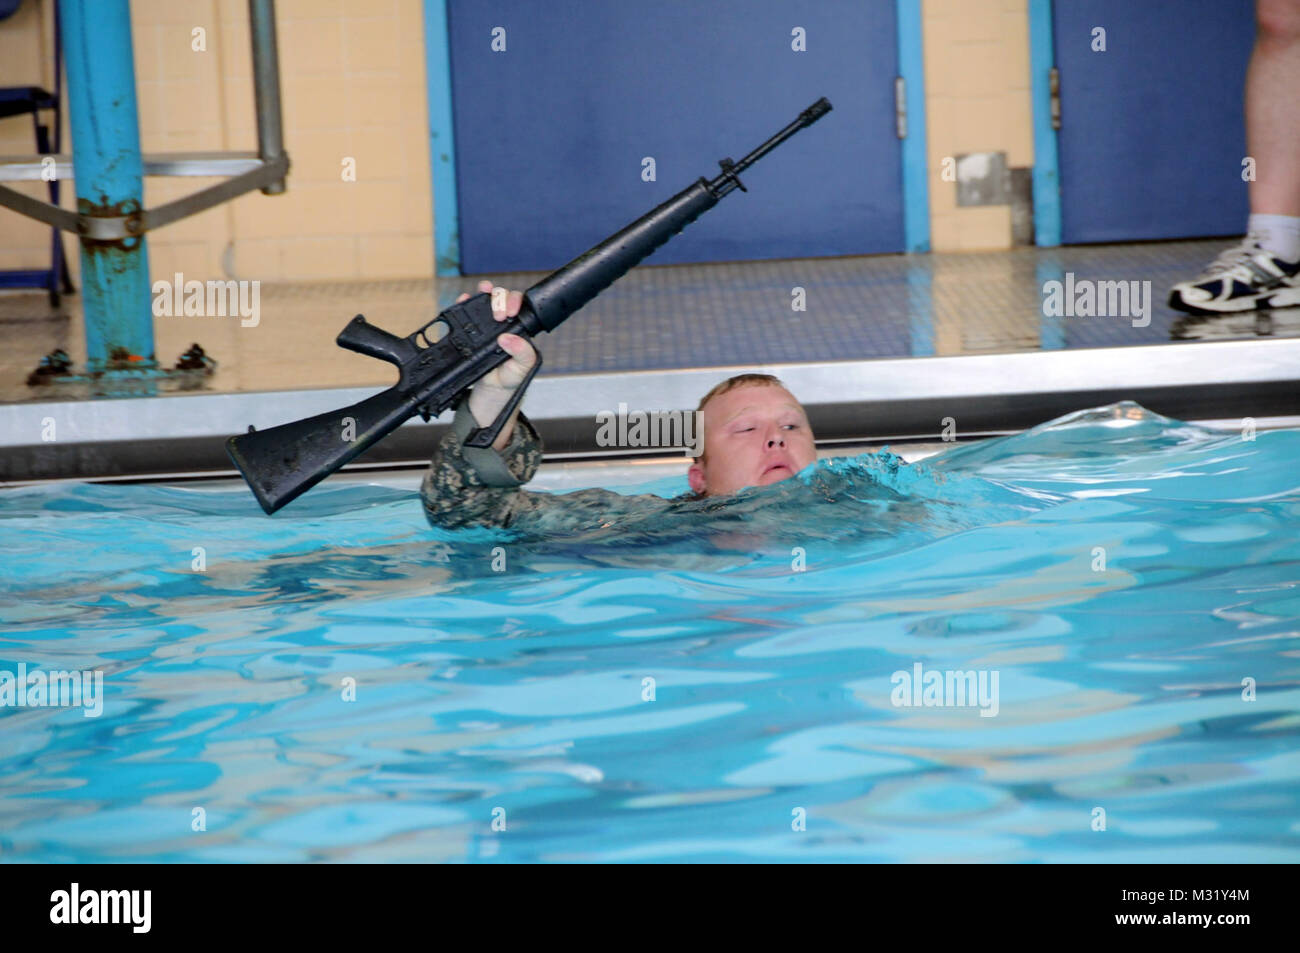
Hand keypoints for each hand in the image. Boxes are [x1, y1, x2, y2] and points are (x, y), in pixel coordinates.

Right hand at [459, 279, 536, 449]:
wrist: (490, 395)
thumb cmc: (510, 380)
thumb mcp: (522, 369)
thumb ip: (523, 353)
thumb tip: (509, 338)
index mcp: (519, 328)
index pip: (520, 306)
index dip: (515, 303)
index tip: (509, 313)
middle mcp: (502, 324)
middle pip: (501, 298)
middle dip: (499, 298)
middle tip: (498, 314)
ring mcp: (485, 327)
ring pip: (484, 302)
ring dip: (481, 295)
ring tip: (480, 293)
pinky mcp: (469, 333)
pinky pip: (464, 314)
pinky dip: (462, 304)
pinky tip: (462, 301)